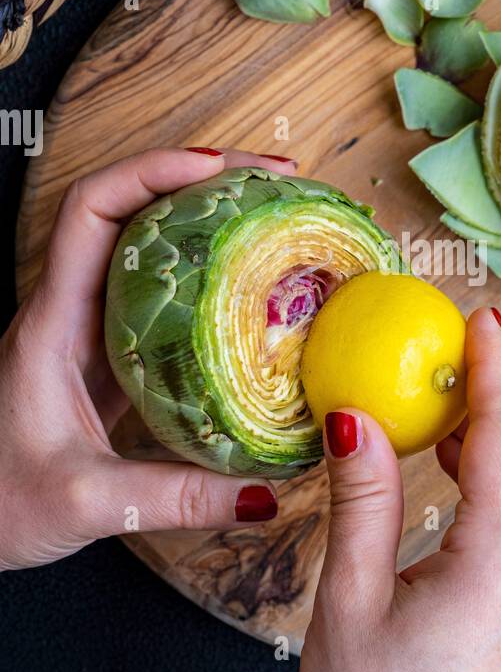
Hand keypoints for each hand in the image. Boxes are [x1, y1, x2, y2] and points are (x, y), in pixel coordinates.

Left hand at [0, 146, 296, 570]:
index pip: (92, 210)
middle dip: (204, 180)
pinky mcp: (109, 359)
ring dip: (209, 220)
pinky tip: (254, 292)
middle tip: (276, 182)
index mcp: (53, 323)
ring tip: (275, 217)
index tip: (219, 168)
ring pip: (151, 247)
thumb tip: (266, 495)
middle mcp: (71, 312)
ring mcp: (91, 332)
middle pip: (133, 208)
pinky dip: (210, 278)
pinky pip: (163, 298)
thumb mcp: (88, 503)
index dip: (154, 172)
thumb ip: (176, 499)